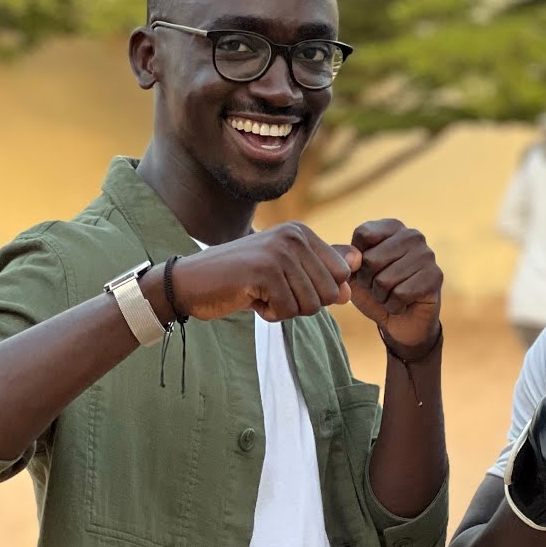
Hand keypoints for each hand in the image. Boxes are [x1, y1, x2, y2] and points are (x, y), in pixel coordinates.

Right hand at [169, 222, 357, 322]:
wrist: (189, 282)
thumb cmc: (240, 279)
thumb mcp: (285, 271)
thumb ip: (321, 270)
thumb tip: (356, 273)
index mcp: (302, 232)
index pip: (342, 274)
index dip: (319, 292)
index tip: (288, 284)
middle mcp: (294, 236)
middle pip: (330, 292)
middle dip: (304, 304)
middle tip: (273, 292)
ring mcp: (280, 252)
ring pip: (311, 304)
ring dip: (286, 310)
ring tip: (261, 293)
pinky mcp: (265, 272)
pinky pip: (288, 311)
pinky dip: (270, 314)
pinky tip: (250, 298)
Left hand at [344, 219, 443, 354]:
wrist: (400, 322)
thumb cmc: (374, 291)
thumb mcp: (351, 273)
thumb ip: (341, 258)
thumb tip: (354, 257)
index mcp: (391, 227)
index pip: (363, 234)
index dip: (356, 259)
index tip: (366, 268)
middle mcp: (412, 235)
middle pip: (372, 259)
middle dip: (368, 281)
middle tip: (379, 286)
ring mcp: (427, 254)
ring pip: (385, 280)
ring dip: (381, 296)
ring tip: (391, 295)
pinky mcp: (435, 276)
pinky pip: (401, 294)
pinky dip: (395, 306)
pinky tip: (403, 304)